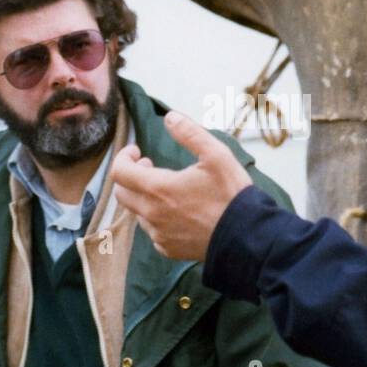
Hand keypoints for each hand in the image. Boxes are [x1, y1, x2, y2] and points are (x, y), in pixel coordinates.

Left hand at [111, 110, 251, 259]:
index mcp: (158, 189)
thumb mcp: (216, 155)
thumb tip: (169, 117)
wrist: (247, 237)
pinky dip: (156, 218)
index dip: (124, 157)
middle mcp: (152, 214)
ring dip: (143, 197)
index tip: (137, 151)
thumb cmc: (231, 194)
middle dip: (131, 176)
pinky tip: (175, 212)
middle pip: (122, 193)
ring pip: (137, 213)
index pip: (119, 172)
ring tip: (166, 189)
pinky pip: (152, 232)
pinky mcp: (168, 249)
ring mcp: (159, 234)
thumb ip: (190, 133)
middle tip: (150, 166)